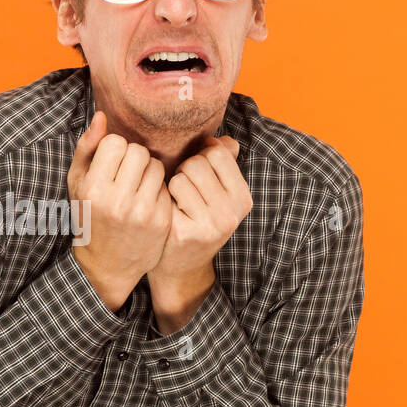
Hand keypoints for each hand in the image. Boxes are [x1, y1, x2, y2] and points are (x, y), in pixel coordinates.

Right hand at [67, 111, 171, 311]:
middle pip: (138, 151)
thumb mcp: (78, 184)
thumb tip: (101, 115)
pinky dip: (158, 188)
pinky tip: (146, 200)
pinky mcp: (161, 220)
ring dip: (148, 170)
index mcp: (94, 189)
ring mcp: (142, 212)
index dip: (113, 150)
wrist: (107, 264)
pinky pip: (166, 185)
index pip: (115, 143)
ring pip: (156, 165)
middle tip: (126, 173)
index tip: (110, 164)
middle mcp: (118, 201)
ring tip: (136, 185)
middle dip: (133, 157)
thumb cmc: (89, 217)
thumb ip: (87, 148)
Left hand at [147, 136, 251, 332]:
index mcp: (243, 199)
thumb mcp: (217, 194)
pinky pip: (168, 193)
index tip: (198, 177)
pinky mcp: (186, 232)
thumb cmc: (196, 220)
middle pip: (198, 162)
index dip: (201, 159)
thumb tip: (223, 141)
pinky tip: (169, 214)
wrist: (181, 266)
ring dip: (173, 185)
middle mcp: (231, 213)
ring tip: (177, 203)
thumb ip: (223, 164)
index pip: (218, 153)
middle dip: (185, 171)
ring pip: (181, 176)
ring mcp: (210, 225)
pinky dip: (163, 198)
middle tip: (184, 193)